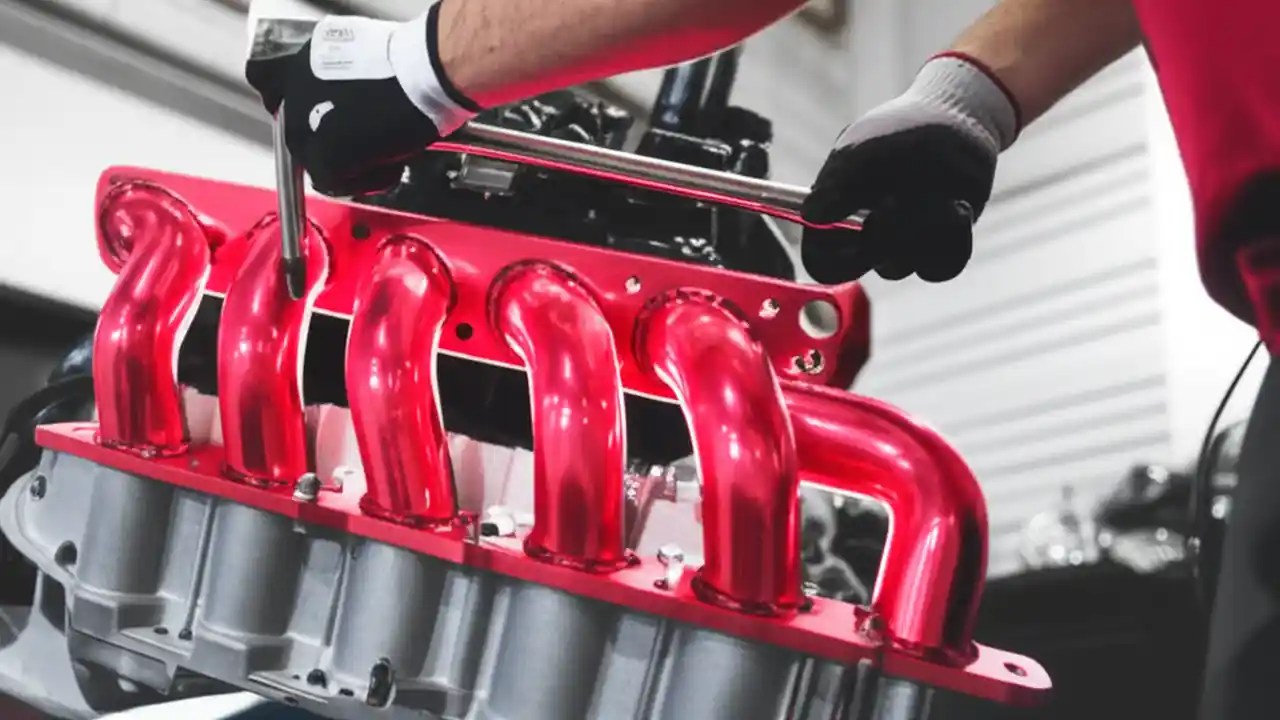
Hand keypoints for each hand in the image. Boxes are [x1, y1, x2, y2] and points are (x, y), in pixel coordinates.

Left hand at [245, 5, 479, 196]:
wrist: (422, 75)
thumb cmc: (407, 63)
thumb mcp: (358, 56)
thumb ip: (339, 79)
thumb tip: (348, 98)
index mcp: (300, 63)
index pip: (270, 87)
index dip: (296, 110)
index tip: (314, 120)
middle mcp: (294, 93)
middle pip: (298, 134)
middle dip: (329, 144)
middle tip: (362, 146)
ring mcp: (305, 126)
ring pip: (315, 162)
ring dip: (349, 165)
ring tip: (384, 154)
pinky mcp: (324, 156)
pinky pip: (337, 183)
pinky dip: (367, 180)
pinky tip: (391, 165)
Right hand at [800, 53, 1019, 283]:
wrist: (953, 118)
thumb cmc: (898, 130)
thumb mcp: (862, 149)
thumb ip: (836, 183)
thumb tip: (812, 215)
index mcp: (836, 216)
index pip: (819, 258)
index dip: (828, 257)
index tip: (850, 233)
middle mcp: (865, 236)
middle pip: (859, 268)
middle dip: (879, 237)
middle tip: (894, 201)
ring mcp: (902, 245)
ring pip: (903, 267)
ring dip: (919, 228)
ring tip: (936, 195)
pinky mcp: (939, 247)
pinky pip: (942, 267)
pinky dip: (952, 237)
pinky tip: (957, 207)